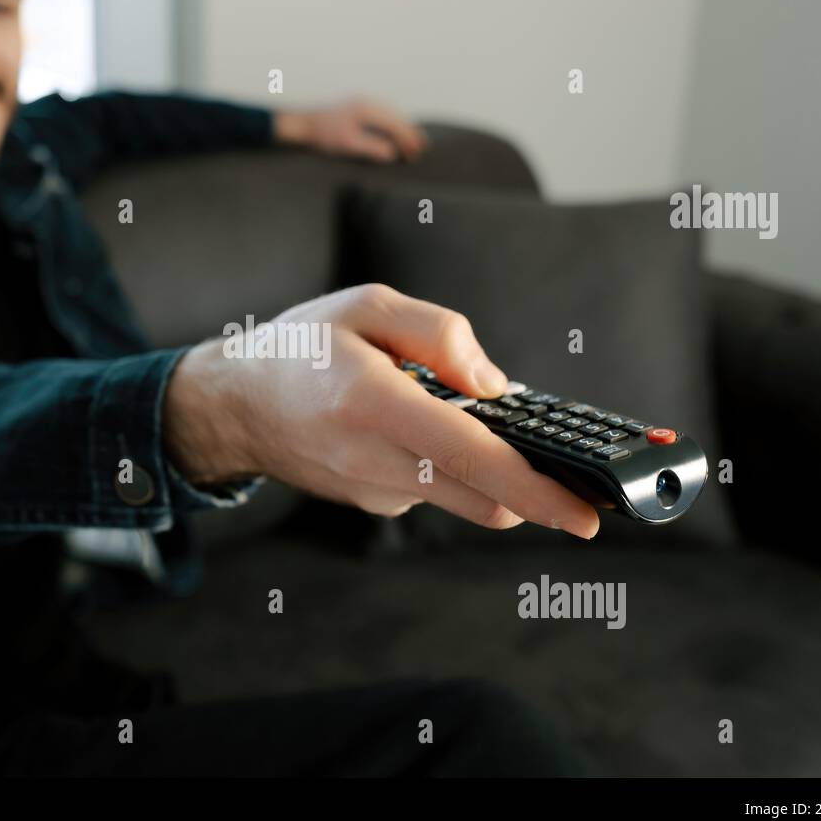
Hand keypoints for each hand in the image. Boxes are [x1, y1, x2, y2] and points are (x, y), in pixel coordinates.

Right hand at [163, 284, 599, 538]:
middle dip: (536, 489)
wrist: (232, 405)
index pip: (473, 457)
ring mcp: (373, 491)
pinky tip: (423, 429)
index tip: (587, 515)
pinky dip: (451, 466)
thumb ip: (439, 333)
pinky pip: (434, 488)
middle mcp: (374, 461)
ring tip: (462, 416)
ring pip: (464, 495)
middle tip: (562, 460)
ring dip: (490, 470)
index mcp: (375, 404)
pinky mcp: (372, 502)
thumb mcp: (365, 305)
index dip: (537, 490)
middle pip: (484, 497)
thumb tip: (497, 385)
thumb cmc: (299, 347)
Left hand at [273, 100, 428, 162]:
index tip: (417, 151)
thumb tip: (392, 154)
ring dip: (401, 128)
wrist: (304, 122)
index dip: (408, 138)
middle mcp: (367, 101)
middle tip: (421, 149)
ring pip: (390, 113)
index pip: (394, 124)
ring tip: (412, 143)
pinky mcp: (358, 105)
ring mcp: (362, 101)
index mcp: (367, 109)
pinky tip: (394, 133)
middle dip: (408, 133)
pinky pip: (381, 113)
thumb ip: (371, 148)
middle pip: (396, 116)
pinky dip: (391, 123)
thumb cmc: (324, 135)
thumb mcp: (348, 144)